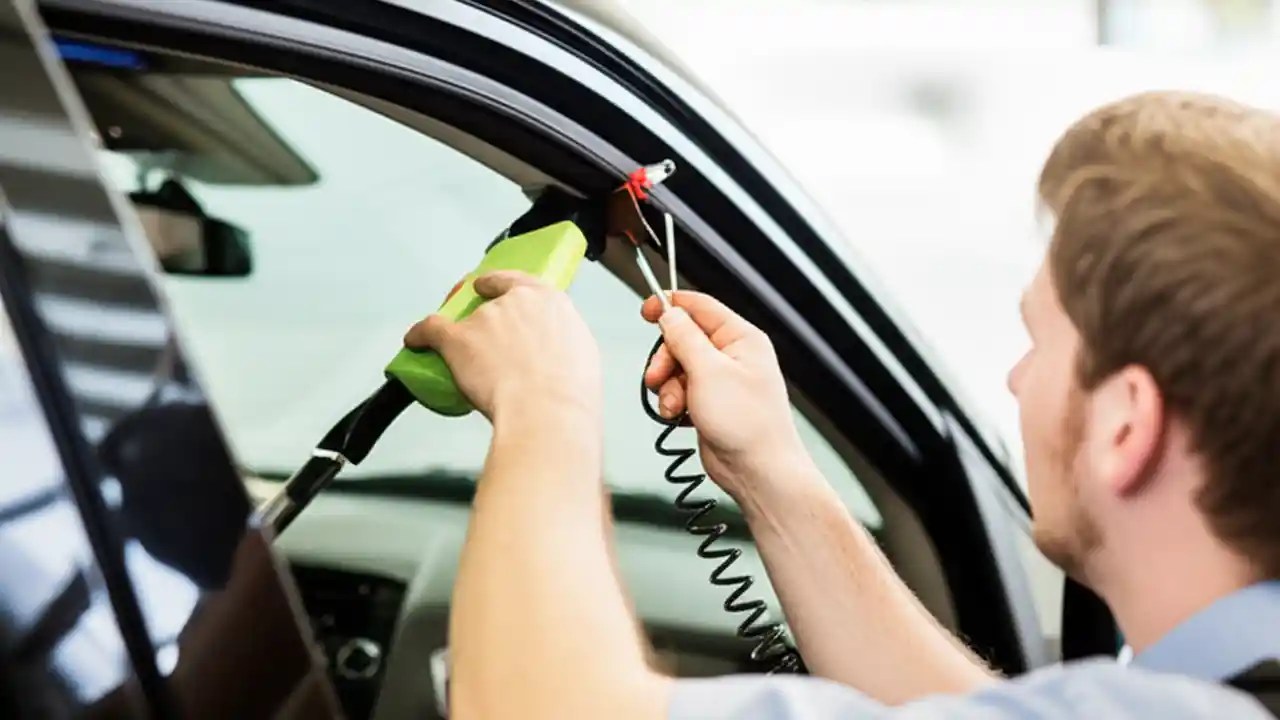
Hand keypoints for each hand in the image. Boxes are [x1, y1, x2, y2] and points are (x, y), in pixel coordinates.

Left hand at [405, 271, 601, 422]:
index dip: (499, 286)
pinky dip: (419, 336)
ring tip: (464, 363)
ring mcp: (484, 318)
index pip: (518, 282)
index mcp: (549, 301)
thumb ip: (558, 343)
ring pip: (463, 323)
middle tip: (485, 342)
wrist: (546, 409)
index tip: (490, 289)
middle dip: (484, 321)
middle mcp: (515, 302)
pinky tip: (415, 341)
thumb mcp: (579, 354)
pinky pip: (430, 330)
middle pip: (490, 305)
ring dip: (461, 338)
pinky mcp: (457, 338)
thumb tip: (549, 353)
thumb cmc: (569, 391)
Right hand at [641, 292, 805, 499]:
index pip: (701, 306)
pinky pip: (679, 391)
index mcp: (741, 339)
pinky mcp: (709, 403)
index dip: (671, 305)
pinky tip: (679, 416)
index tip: (647, 311)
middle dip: (665, 359)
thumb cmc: (748, 424)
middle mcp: (732, 356)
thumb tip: (670, 314)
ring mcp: (721, 380)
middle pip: (682, 339)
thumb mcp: (709, 372)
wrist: (758, 471)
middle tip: (658, 377)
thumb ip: (685, 338)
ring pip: (677, 367)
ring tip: (675, 406)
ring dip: (667, 387)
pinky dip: (673, 402)